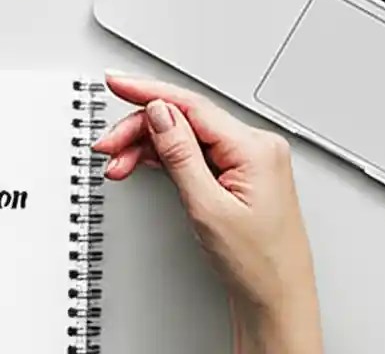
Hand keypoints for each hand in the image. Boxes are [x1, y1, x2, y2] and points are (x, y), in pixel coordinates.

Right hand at [94, 74, 323, 353]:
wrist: (276, 300)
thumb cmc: (258, 263)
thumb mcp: (208, 207)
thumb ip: (180, 155)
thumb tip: (161, 113)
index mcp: (256, 148)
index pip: (192, 106)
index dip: (149, 92)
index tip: (118, 83)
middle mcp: (256, 147)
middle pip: (186, 120)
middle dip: (141, 128)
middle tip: (108, 145)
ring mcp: (249, 160)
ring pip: (187, 136)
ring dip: (149, 145)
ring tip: (119, 163)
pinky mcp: (239, 174)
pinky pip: (196, 153)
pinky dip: (166, 158)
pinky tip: (142, 162)